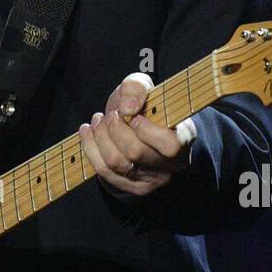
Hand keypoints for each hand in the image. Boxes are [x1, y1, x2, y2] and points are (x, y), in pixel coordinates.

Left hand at [79, 72, 196, 200]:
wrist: (137, 126)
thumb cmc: (145, 105)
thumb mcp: (144, 85)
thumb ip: (137, 88)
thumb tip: (127, 107)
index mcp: (183, 139)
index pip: (170, 145)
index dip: (146, 130)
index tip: (133, 115)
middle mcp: (170, 165)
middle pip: (135, 153)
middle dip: (115, 129)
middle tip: (111, 114)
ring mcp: (150, 179)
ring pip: (116, 162)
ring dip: (101, 137)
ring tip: (98, 119)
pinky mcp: (131, 186)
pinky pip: (104, 171)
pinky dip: (90, 148)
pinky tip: (88, 131)